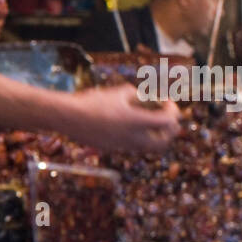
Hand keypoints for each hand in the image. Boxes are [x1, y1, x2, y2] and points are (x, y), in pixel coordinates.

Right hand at [58, 84, 179, 151]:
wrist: (68, 117)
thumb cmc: (93, 100)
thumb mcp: (119, 92)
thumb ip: (139, 96)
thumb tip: (148, 99)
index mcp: (135, 121)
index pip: (168, 121)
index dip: (173, 110)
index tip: (165, 101)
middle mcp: (132, 137)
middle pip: (164, 142)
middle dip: (170, 130)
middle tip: (166, 118)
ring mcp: (123, 146)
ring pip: (150, 148)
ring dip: (156, 135)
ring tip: (150, 121)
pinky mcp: (113, 149)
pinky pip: (135, 147)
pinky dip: (140, 137)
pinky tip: (131, 125)